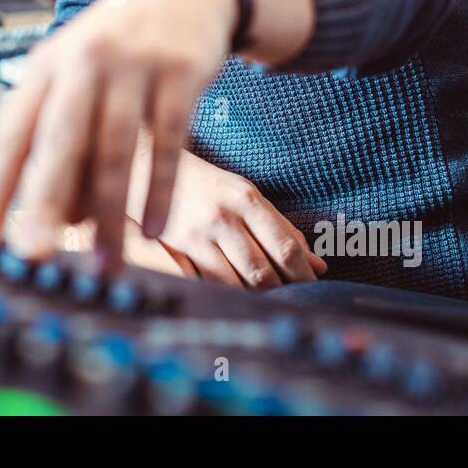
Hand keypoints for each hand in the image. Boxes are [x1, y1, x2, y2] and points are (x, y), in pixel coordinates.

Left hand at [0, 0, 238, 268]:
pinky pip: (167, 144)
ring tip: (106, 260)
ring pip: (115, 150)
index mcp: (44, 67)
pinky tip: (153, 228)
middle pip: (59, 140)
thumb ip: (65, 143)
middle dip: (44, 200)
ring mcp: (133, 66)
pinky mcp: (180, 74)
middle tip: (32, 251)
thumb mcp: (78, 78)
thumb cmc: (120, 48)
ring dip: (110, 213)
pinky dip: (159, 191)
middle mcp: (83, 62)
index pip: (11, 135)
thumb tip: (59, 220)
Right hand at [130, 146, 326, 287]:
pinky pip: (203, 284)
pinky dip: (220, 295)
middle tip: (290, 301)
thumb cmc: (205, 184)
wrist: (149, 165)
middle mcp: (221, 216)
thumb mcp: (245, 195)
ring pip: (233, 283)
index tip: (314, 288)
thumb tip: (318, 266)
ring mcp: (195, 234)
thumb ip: (281, 227)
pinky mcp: (173, 248)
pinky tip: (228, 297)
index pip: (286, 246)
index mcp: (246, 198)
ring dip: (250, 298)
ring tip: (261, 301)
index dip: (304, 274)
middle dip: (280, 292)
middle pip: (261, 271)